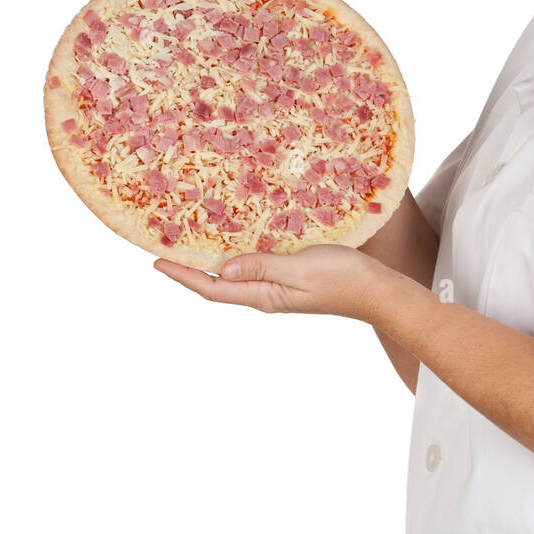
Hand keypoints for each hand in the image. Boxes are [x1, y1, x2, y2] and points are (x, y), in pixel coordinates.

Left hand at [153, 244, 387, 320]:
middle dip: (190, 268)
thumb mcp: (301, 270)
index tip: (157, 261)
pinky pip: (255, 265)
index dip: (183, 276)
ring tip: (191, 240)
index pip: (213, 289)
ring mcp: (277, 287)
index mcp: (264, 296)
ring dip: (211, 260)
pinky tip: (236, 237)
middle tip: (166, 246)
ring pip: (235, 274)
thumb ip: (263, 268)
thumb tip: (224, 270)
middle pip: (218, 284)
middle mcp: (265, 294)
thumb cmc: (342, 280)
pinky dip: (237, 252)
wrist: (376, 290)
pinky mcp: (290, 276)